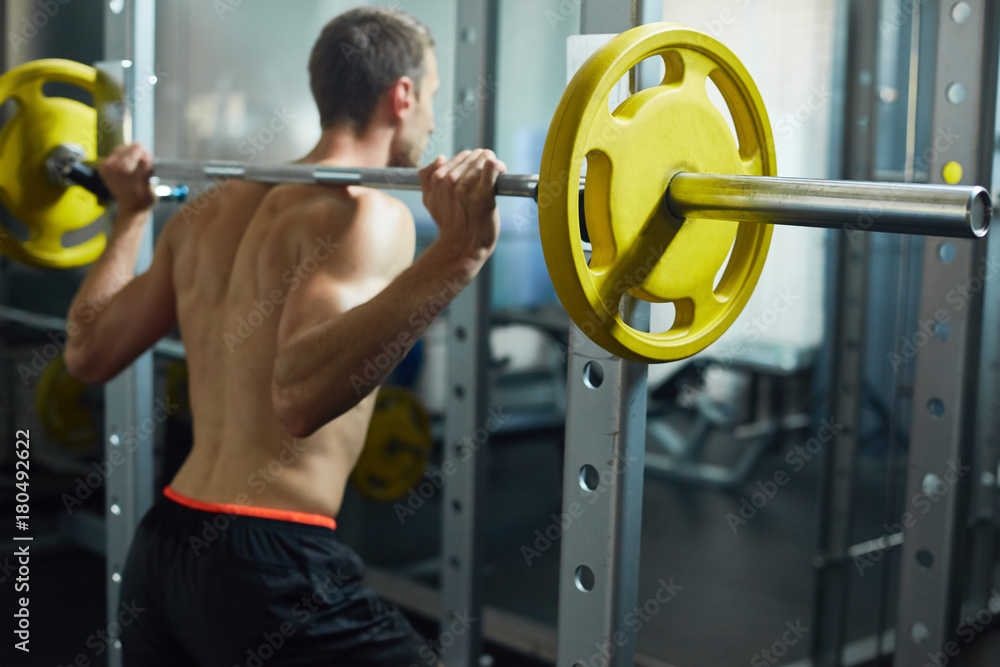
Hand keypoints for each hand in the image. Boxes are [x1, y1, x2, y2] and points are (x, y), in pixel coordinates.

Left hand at [97, 142, 154, 216]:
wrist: (131, 208)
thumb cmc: (143, 199)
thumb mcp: (150, 187)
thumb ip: (146, 171)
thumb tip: (145, 159)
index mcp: (123, 168)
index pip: (138, 147)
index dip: (147, 154)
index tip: (150, 162)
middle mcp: (112, 166)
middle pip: (129, 146)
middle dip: (139, 153)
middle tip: (144, 165)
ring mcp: (106, 167)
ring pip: (122, 149)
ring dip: (131, 155)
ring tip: (136, 167)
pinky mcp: (103, 169)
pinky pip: (115, 155)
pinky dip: (123, 159)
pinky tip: (128, 169)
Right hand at [419, 150, 505, 272]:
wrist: (461, 246)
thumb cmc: (448, 223)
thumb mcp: (429, 201)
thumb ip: (427, 178)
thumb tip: (441, 157)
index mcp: (438, 179)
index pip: (460, 157)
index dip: (472, 160)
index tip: (480, 169)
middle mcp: (450, 181)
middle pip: (472, 157)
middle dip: (483, 160)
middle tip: (490, 171)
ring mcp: (466, 188)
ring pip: (482, 160)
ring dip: (493, 162)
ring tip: (499, 171)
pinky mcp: (483, 196)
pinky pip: (490, 173)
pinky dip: (495, 166)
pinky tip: (499, 167)